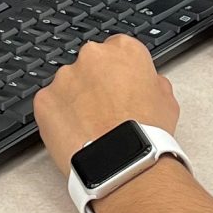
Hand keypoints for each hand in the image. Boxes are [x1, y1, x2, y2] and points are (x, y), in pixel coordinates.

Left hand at [33, 34, 180, 177]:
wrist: (123, 162)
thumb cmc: (147, 133)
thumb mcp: (168, 100)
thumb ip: (153, 82)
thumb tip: (148, 84)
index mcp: (124, 49)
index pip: (117, 50)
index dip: (119, 72)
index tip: (120, 88)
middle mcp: (92, 56)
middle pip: (90, 64)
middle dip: (95, 83)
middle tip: (105, 110)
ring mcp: (65, 77)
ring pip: (68, 84)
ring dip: (76, 100)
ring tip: (90, 127)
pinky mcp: (44, 99)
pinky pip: (50, 104)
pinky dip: (59, 117)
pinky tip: (74, 134)